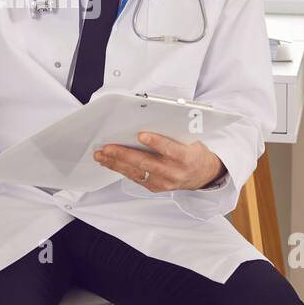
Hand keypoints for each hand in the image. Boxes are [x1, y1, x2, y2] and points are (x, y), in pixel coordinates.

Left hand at [95, 132, 225, 191]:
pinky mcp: (155, 187)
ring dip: (116, 163)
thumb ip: (174, 131)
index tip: (141, 135)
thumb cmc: (194, 152)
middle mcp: (174, 172)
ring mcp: (163, 182)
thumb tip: (152, 117)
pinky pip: (135, 177)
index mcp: (186, 157)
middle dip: (124, 155)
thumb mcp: (192, 139)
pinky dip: (120, 169)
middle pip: (146, 163)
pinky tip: (109, 162)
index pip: (170, 150)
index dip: (156, 142)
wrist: (202, 175)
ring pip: (136, 172)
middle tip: (107, 148)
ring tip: (101, 155)